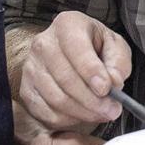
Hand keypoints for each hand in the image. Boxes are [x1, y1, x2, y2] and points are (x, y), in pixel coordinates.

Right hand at [18, 11, 131, 130]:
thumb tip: (113, 83)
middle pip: (65, 78)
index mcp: (68, 25)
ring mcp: (31, 67)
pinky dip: (67, 119)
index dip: (92, 71)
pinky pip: (45, 112)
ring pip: (56, 98)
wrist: (75, 54)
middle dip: (91, 99)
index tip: (107, 89)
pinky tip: (83, 115)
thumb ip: (118, 63)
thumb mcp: (115, 46)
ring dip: (82, 111)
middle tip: (112, 109)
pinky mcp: (26, 89)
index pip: (76, 49)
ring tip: (102, 113)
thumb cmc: (96, 48)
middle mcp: (43, 43)